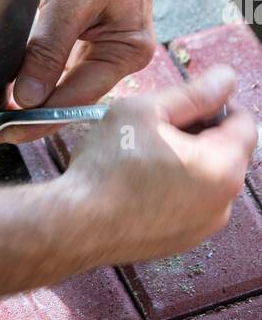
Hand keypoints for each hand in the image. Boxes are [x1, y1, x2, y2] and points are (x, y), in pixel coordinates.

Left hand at [12, 0, 155, 112]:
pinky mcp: (75, 35)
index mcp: (128, 49)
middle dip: (31, 113)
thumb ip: (49, 50)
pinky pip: (49, 65)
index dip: (41, 118)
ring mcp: (95, 46)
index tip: (5, 130)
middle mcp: (115, 53)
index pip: (79, 98)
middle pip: (68, 97)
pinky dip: (26, 75)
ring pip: (56, 84)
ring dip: (26, 98)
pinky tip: (2, 87)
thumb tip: (26, 98)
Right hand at [61, 67, 256, 265]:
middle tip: (156, 128)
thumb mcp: (146, 111)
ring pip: (206, 179)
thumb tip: (224, 78)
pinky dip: (172, 190)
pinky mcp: (181, 240)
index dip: (215, 104)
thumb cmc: (107, 168)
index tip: (182, 104)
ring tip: (143, 157)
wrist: (75, 225)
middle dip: (199, 134)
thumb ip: (193, 93)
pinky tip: (138, 183)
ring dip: (185, 162)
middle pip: (227, 151)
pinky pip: (188, 205)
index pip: (244, 121)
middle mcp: (222, 202)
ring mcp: (202, 227)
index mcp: (223, 166)